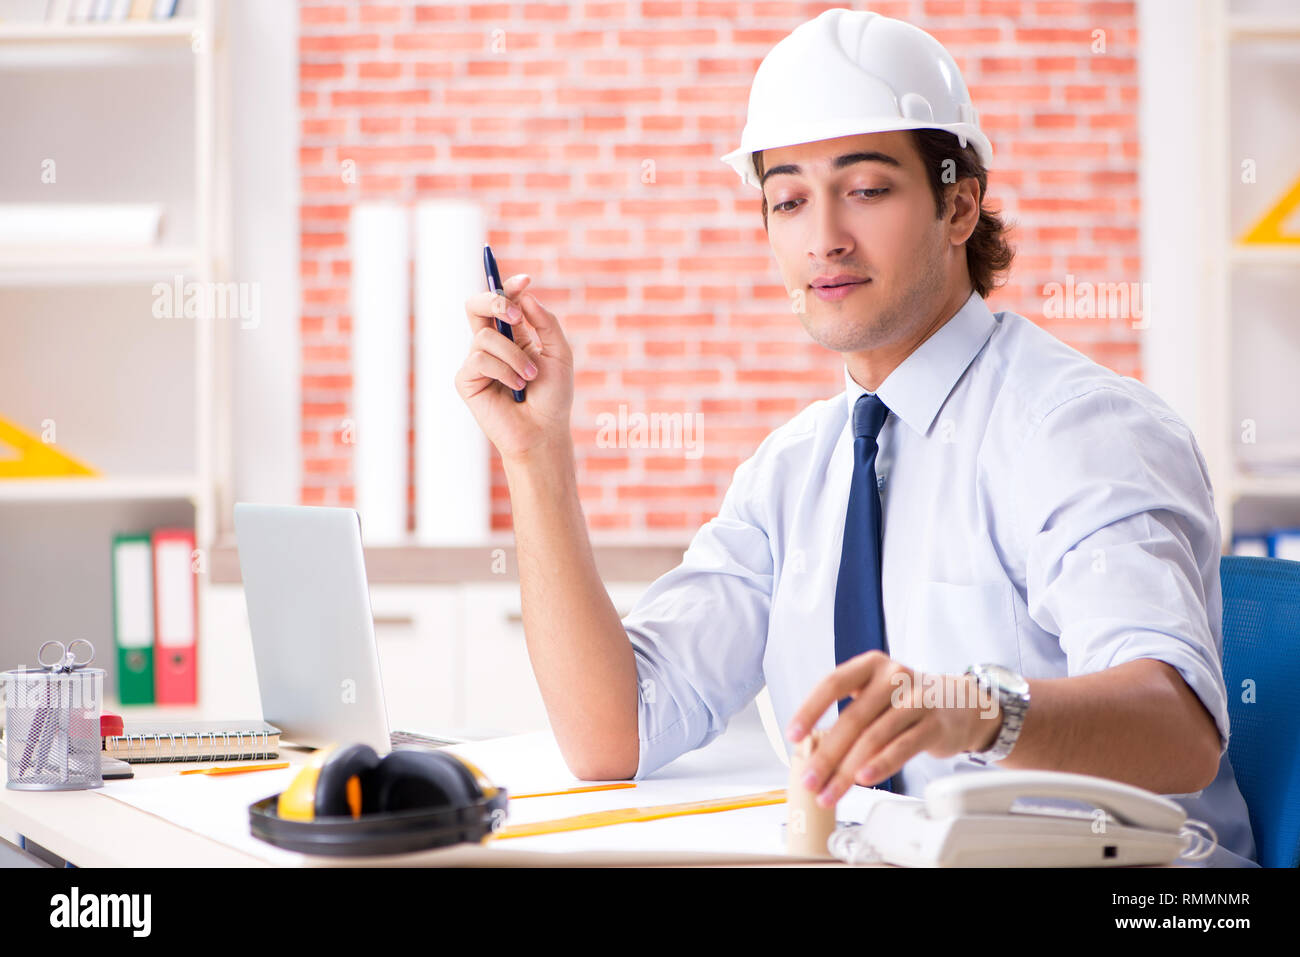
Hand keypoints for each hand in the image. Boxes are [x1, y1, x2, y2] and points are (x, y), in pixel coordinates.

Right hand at [455, 273, 574, 461]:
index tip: (525, 280)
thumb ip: (546, 323)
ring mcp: (477, 362)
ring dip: (514, 356)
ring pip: (486, 337)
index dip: (509, 287)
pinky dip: (503, 371)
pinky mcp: (466, 380)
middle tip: (515, 315)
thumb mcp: (559, 353)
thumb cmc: (554, 397)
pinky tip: (515, 388)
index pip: (503, 302)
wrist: (544, 431)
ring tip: (529, 377)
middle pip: (475, 306)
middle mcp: (491, 345)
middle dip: (494, 302)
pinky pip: (479, 359)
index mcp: (513, 335)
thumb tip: (526, 297)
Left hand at [784, 651, 1001, 806]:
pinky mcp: (935, 724)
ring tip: (831, 792)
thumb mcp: (876, 694)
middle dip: (827, 755)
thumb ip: (848, 714)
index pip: (833, 683)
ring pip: (875, 737)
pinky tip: (864, 779)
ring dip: (848, 770)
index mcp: (870, 666)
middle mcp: (894, 676)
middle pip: (853, 718)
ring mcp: (917, 699)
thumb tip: (811, 754)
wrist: (961, 704)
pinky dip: (881, 765)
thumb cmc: (906, 702)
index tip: (793, 735)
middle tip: (810, 781)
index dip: (810, 709)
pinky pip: (903, 747)